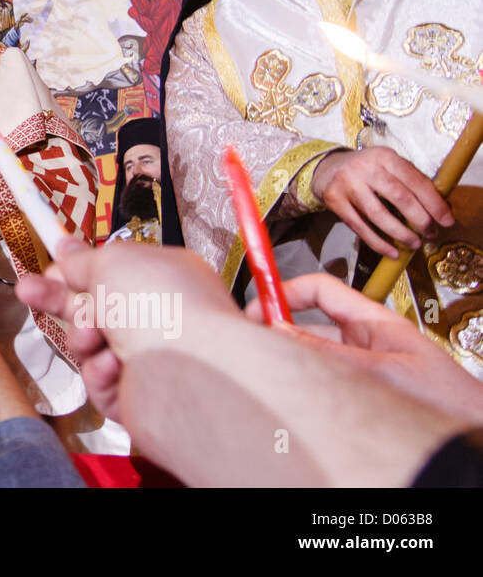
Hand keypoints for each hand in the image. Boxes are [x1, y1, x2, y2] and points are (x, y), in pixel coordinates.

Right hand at [16, 238, 238, 421]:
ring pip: (92, 346)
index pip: (112, 273)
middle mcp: (160, 318)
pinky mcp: (138, 396)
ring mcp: (151, 359)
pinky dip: (100, 372)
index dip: (76, 271)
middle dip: (59, 301)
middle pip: (96, 308)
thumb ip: (83, 259)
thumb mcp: (112, 262)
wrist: (187, 375)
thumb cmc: (159, 306)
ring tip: (92, 336)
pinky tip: (114, 366)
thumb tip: (65, 248)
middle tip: (26, 291)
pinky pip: (100, 380)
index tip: (48, 268)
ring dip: (84, 337)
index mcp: (164, 278)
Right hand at [245, 273, 482, 424]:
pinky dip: (305, 379)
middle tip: (253, 337)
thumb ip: (330, 352)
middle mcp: (364, 339)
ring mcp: (360, 363)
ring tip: (272, 366)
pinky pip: (323, 376)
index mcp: (373, 320)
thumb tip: (282, 332)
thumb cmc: (443, 396)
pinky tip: (295, 388)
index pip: (320, 290)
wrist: (467, 424)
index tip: (258, 305)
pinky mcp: (358, 387)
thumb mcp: (381, 369)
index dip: (286, 291)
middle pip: (309, 322)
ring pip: (313, 352)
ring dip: (293, 357)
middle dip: (280, 326)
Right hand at [311, 148, 452, 257]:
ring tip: (414, 244)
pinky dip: (378, 243)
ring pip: (378, 214)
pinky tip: (392, 252)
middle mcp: (365, 168)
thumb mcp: (389, 166)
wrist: (326, 169)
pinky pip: (359, 227)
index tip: (446, 221)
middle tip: (431, 234)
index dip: (434, 203)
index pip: (415, 181)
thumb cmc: (368, 170)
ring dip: (400, 233)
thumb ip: (411, 181)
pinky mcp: (334, 201)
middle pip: (399, 197)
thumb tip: (441, 208)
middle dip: (420, 220)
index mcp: (385, 156)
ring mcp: (348, 184)